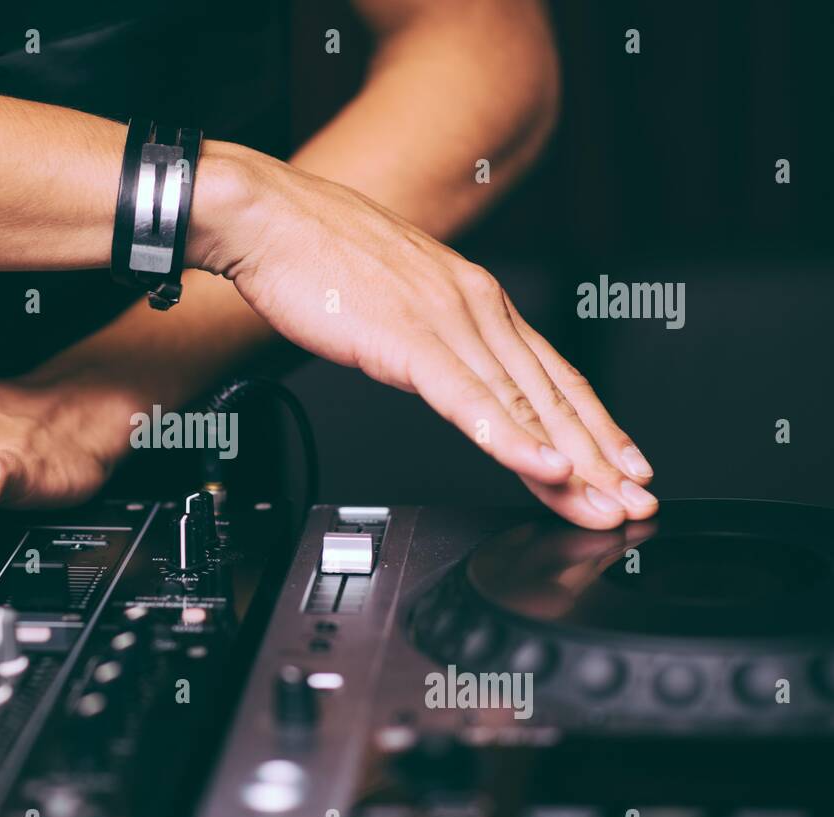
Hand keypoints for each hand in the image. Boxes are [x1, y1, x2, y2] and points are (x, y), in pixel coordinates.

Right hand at [194, 147, 656, 529]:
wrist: (273, 220)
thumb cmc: (322, 256)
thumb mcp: (398, 296)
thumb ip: (433, 334)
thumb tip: (448, 367)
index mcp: (475, 299)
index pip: (551, 373)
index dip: (595, 425)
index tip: (623, 465)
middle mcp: (476, 308)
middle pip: (551, 396)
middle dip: (600, 457)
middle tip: (636, 503)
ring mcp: (447, 324)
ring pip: (523, 404)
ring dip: (571, 461)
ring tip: (603, 503)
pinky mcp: (410, 341)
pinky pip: (469, 401)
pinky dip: (512, 438)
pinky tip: (542, 467)